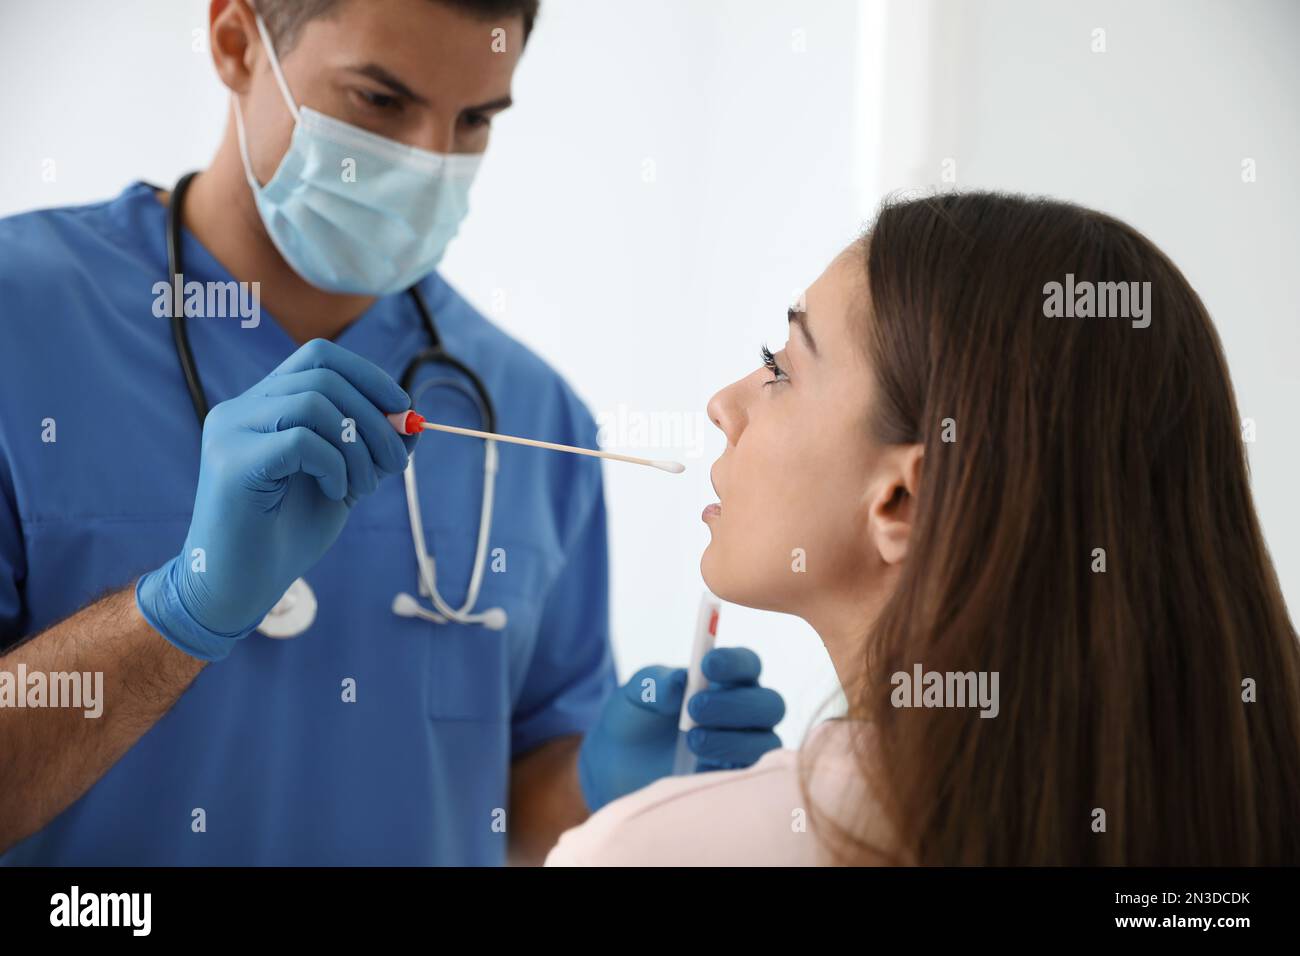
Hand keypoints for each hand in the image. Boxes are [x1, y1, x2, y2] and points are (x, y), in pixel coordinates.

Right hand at [137, 339, 417, 659]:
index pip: (319, 357)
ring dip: (358, 448)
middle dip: (374, 417)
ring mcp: (230, 432)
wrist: (240, 588)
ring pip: (313, 403)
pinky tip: (334, 493)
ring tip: (363, 487)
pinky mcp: (232, 463)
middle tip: (394, 463)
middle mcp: (240, 409)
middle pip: (322, 374)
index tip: (403, 411)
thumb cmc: (287, 534)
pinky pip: (301, 439)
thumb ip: (370, 447)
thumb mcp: (344, 480)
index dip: (369, 375)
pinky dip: (334, 465)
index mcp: (263, 406)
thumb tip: (411, 419)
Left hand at [578, 647, 784, 811]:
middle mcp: (744, 713)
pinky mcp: (736, 781)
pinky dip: (730, 768)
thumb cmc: (635, 720)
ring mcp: (745, 749)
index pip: (748, 665)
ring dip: (731, 739)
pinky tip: (699, 766)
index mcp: (725, 681)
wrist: (617, 767)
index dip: (735, 662)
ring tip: (692, 741)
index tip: (708, 665)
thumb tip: (681, 682)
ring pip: (766, 742)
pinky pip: (753, 777)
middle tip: (694, 708)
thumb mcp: (636, 695)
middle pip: (770, 704)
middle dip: (735, 704)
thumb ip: (656, 684)